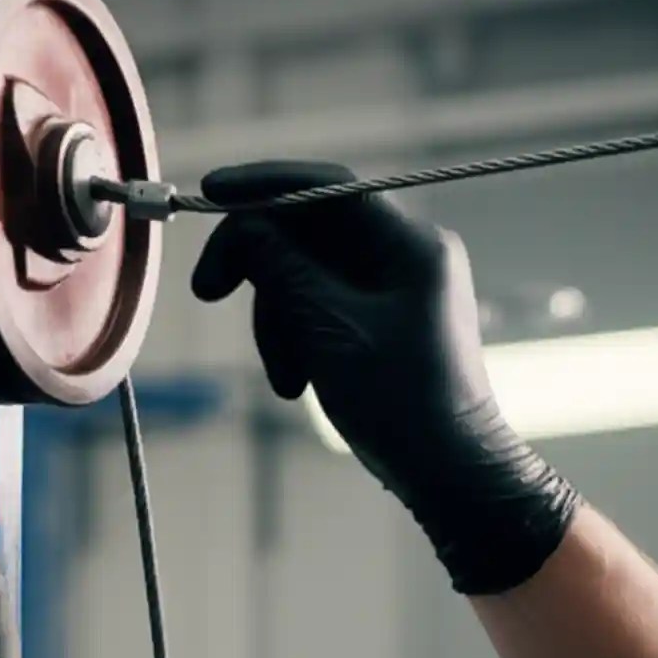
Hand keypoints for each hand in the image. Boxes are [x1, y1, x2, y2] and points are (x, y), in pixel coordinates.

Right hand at [192, 161, 580, 593]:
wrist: (449, 474)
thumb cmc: (401, 401)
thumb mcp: (328, 329)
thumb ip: (281, 267)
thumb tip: (243, 226)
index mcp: (411, 245)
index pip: (328, 187)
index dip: (264, 184)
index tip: (211, 192)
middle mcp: (405, 256)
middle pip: (308, 233)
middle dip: (259, 267)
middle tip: (208, 291)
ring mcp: (392, 289)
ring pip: (305, 275)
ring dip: (277, 319)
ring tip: (284, 376)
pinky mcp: (378, 322)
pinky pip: (319, 308)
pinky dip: (296, 339)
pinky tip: (296, 383)